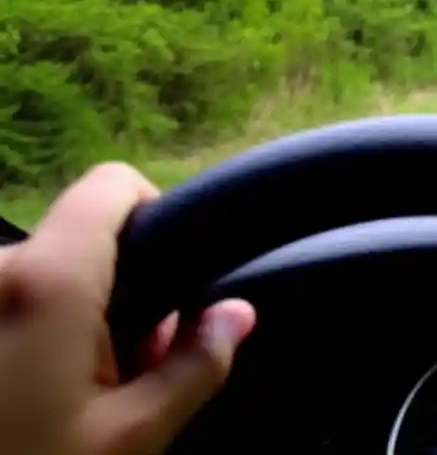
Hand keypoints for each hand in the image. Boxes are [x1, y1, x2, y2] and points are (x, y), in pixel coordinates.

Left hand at [0, 163, 255, 454]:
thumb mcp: (130, 439)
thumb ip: (195, 365)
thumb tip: (236, 315)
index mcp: (47, 281)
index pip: (112, 186)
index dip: (154, 214)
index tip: (168, 279)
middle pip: (72, 244)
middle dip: (110, 295)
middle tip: (119, 374)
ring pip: (29, 279)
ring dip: (59, 322)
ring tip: (62, 397)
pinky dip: (19, 335)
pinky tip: (21, 397)